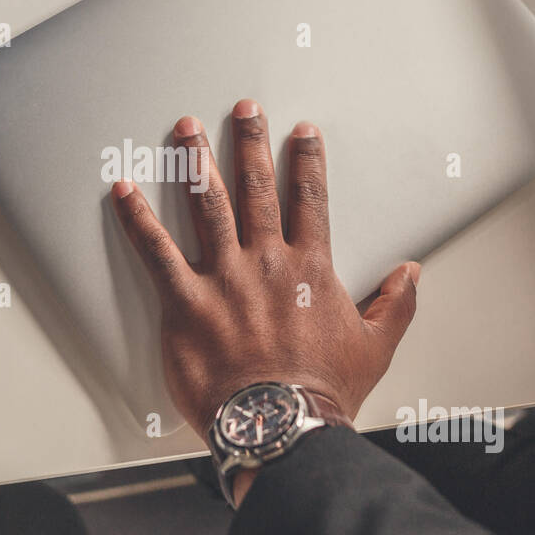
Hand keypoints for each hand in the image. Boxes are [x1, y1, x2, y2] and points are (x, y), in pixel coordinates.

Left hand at [109, 98, 419, 449]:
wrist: (281, 425)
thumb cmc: (321, 392)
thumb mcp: (375, 347)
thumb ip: (394, 305)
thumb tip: (411, 274)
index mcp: (309, 269)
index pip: (309, 200)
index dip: (306, 162)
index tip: (302, 133)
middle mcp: (266, 263)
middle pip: (256, 188)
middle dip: (250, 143)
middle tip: (244, 110)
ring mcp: (224, 279)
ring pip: (207, 205)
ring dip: (196, 162)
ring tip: (186, 129)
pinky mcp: (186, 303)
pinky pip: (156, 252)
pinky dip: (137, 219)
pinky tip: (124, 191)